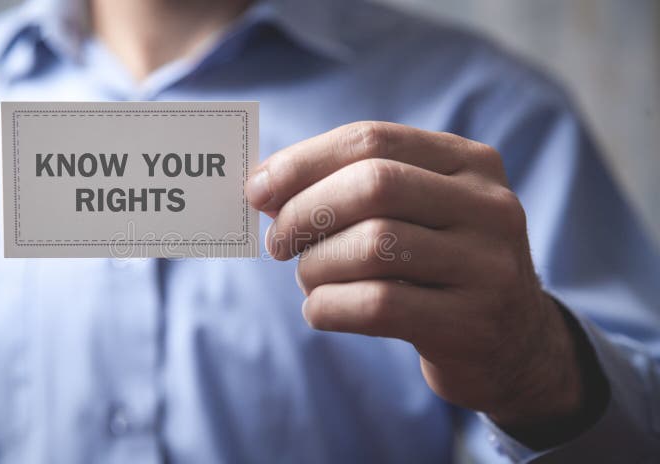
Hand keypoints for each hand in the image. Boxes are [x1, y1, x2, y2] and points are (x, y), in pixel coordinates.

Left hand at [246, 121, 591, 444]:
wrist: (514, 345)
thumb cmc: (438, 267)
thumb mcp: (415, 214)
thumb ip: (351, 190)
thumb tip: (264, 186)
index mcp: (470, 163)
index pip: (372, 139)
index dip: (303, 161)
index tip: (258, 189)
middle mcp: (489, 206)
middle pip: (373, 186)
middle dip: (305, 212)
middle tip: (277, 242)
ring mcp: (488, 266)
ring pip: (373, 246)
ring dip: (316, 265)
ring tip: (309, 278)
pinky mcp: (472, 325)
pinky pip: (377, 305)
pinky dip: (328, 307)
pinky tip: (320, 310)